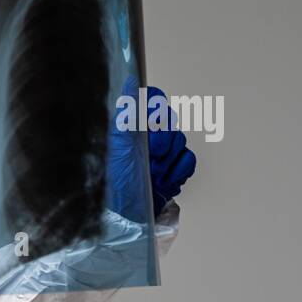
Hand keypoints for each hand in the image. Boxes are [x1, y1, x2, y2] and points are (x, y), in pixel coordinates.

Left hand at [108, 77, 196, 218]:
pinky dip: (177, 172)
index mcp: (128, 126)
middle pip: (169, 120)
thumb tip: (129, 83)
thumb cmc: (112, 185)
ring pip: (180, 141)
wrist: (125, 218)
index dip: (157, 109)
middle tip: (151, 157)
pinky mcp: (171, 168)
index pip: (152, 100)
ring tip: (152, 174)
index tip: (152, 124)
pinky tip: (163, 181)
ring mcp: (159, 153)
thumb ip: (125, 114)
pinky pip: (188, 160)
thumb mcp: (115, 147)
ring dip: (168, 160)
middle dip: (163, 141)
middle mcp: (144, 137)